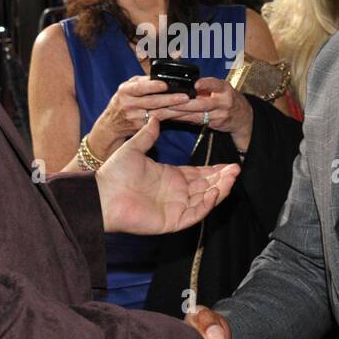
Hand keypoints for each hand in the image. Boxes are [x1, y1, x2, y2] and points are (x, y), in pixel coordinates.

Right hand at [90, 75, 189, 159]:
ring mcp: (136, 118)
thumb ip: (142, 82)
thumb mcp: (127, 87)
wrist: (111, 125)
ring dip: (175, 110)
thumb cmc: (122, 101)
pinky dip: (173, 118)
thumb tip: (161, 77)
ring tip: (188, 106)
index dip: (152, 86)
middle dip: (170, 99)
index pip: (139, 88)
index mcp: (126, 91)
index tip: (165, 84)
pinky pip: (160, 122)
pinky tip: (185, 116)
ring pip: (159, 114)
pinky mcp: (142, 128)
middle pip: (152, 102)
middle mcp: (130, 105)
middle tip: (185, 97)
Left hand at [95, 114, 239, 234]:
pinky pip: (194, 214)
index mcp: (170, 177)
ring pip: (204, 200)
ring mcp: (175, 208)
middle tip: (236, 168)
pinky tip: (214, 191)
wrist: (102, 194)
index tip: (229, 163)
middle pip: (206, 186)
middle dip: (222, 178)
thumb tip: (155, 117)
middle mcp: (175, 193)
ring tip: (231, 176)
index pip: (199, 174)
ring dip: (219, 189)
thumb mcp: (134, 149)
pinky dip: (206, 204)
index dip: (214, 170)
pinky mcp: (171, 221)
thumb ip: (147, 136)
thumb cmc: (114, 173)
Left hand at [161, 76, 253, 153]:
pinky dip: (181, 119)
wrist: (242, 117)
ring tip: (162, 111)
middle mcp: (223, 102)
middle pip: (202, 104)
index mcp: (224, 89)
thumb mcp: (221, 87)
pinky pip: (194, 121)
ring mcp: (219, 115)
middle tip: (166, 102)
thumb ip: (206, 85)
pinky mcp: (214, 125)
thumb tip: (185, 82)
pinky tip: (169, 117)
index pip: (216, 85)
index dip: (206, 84)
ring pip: (196, 115)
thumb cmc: (227, 98)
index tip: (196, 84)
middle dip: (183, 103)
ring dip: (177, 113)